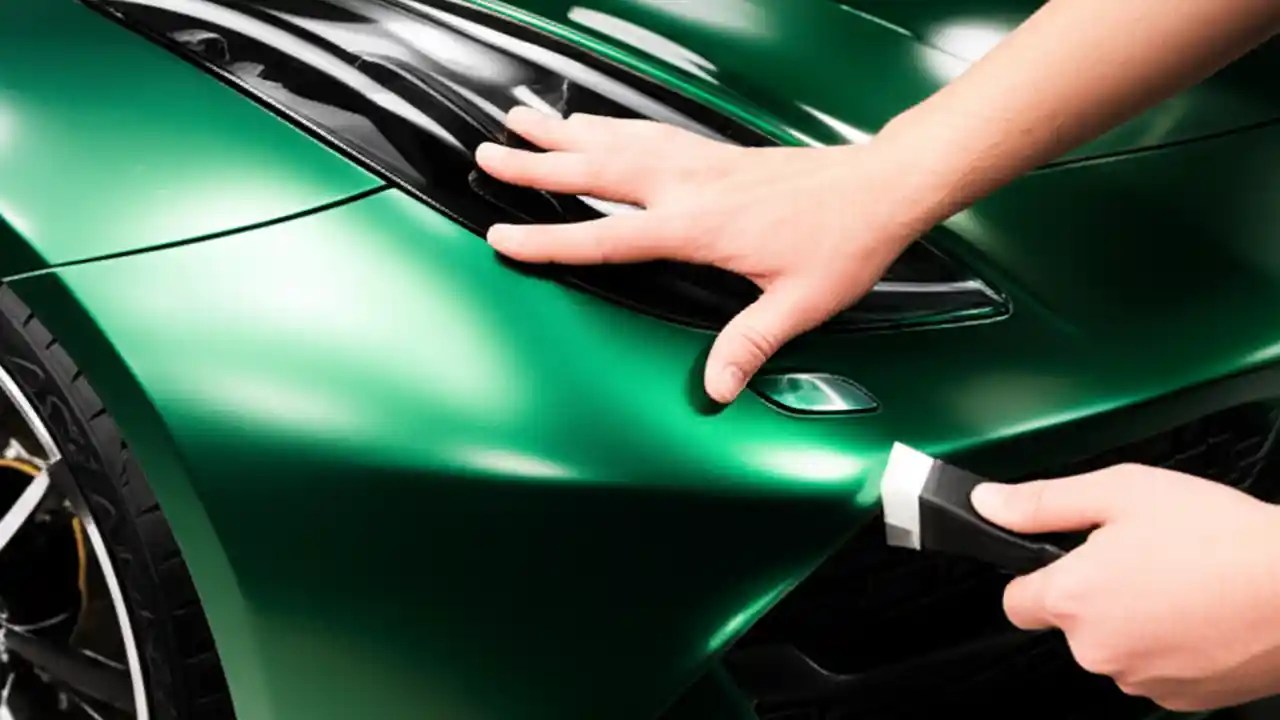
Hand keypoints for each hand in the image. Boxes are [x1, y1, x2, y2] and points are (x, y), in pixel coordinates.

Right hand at [474, 107, 948, 402]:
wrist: (879, 186)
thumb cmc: (842, 242)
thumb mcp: (798, 305)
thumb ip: (749, 343)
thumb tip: (716, 387)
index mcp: (698, 225)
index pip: (606, 234)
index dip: (549, 238)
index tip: (503, 236)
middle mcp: (690, 184)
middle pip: (596, 168)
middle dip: (536, 162)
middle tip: (487, 155)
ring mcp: (700, 160)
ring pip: (617, 139)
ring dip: (564, 131)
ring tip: (519, 120)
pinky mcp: (714, 151)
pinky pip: (648, 130)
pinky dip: (612, 123)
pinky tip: (594, 121)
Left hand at [971, 464, 1279, 710]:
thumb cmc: (1222, 537)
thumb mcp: (1121, 492)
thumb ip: (1044, 502)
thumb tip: (989, 503)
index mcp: (1073, 599)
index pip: (1015, 602)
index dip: (1035, 577)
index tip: (1063, 561)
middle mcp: (1098, 649)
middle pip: (1070, 624)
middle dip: (1095, 593)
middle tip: (1142, 557)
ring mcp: (1140, 680)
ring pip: (1114, 647)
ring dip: (1134, 619)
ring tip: (1181, 581)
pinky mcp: (1183, 700)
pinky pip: (1155, 668)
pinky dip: (1170, 644)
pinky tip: (1201, 612)